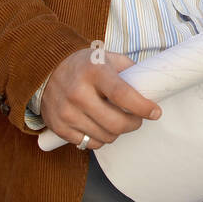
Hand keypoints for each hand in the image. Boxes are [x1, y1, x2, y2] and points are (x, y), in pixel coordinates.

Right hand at [40, 46, 160, 149]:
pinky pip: (89, 144)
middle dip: (134, 124)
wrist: (47, 70)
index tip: (155, 112)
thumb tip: (151, 87)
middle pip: (115, 123)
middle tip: (138, 118)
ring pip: (104, 137)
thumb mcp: (108, 57)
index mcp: (94, 71)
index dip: (142, 107)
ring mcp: (66, 112)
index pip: (122, 95)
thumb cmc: (85, 65)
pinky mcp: (58, 127)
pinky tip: (101, 125)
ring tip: (118, 120)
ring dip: (118, 132)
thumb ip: (129, 70)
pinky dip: (101, 138)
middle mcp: (77, 92)